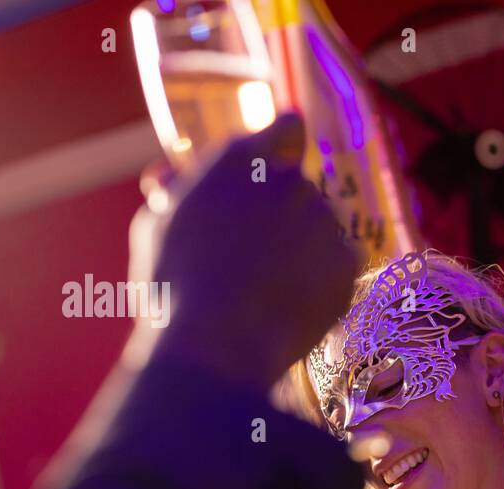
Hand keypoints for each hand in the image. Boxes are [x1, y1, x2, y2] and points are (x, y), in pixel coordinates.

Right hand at [143, 114, 358, 391]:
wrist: (218, 345)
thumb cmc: (175, 287)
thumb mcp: (156, 225)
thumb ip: (175, 191)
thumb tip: (170, 176)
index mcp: (240, 158)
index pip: (286, 129)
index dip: (284, 145)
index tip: (281, 159)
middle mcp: (289, 179)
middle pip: (299, 187)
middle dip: (282, 212)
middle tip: (254, 254)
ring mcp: (324, 219)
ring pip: (322, 224)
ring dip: (305, 245)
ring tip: (268, 286)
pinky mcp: (347, 260)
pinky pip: (341, 260)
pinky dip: (326, 277)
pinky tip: (294, 300)